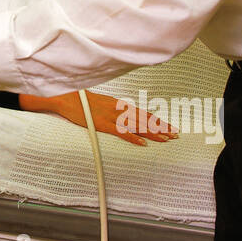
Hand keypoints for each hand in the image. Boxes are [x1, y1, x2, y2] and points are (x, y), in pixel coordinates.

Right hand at [20, 91, 177, 145]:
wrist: (66, 98)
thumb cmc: (81, 101)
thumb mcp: (101, 103)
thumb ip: (113, 109)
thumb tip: (124, 114)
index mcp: (118, 104)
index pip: (142, 113)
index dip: (156, 120)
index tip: (168, 126)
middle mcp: (118, 109)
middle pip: (143, 119)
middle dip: (160, 127)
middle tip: (175, 134)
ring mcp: (111, 117)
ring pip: (136, 125)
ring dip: (152, 132)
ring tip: (166, 139)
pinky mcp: (102, 124)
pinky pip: (120, 131)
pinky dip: (133, 137)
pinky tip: (143, 142)